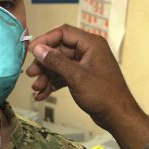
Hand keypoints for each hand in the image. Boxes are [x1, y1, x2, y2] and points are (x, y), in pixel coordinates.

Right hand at [26, 25, 148, 148]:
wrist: (117, 116)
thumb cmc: (103, 95)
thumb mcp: (75, 76)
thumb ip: (55, 61)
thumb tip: (38, 49)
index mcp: (91, 44)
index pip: (63, 33)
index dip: (46, 40)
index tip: (31, 51)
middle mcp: (89, 51)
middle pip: (59, 50)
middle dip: (44, 63)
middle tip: (30, 73)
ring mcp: (86, 64)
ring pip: (60, 64)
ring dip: (47, 76)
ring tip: (36, 88)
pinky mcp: (84, 77)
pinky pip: (65, 75)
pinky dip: (54, 83)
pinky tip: (43, 94)